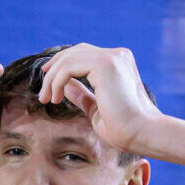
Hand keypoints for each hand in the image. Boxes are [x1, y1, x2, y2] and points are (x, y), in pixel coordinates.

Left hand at [36, 44, 162, 153]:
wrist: (141, 133)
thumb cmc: (124, 128)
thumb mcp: (96, 108)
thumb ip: (82, 94)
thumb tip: (65, 86)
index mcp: (119, 62)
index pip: (85, 54)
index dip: (63, 65)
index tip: (48, 83)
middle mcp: (117, 55)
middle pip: (76, 51)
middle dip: (54, 68)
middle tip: (42, 91)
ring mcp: (112, 57)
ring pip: (69, 58)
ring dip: (52, 79)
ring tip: (46, 99)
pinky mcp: (105, 63)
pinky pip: (69, 66)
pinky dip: (57, 81)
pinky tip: (56, 98)